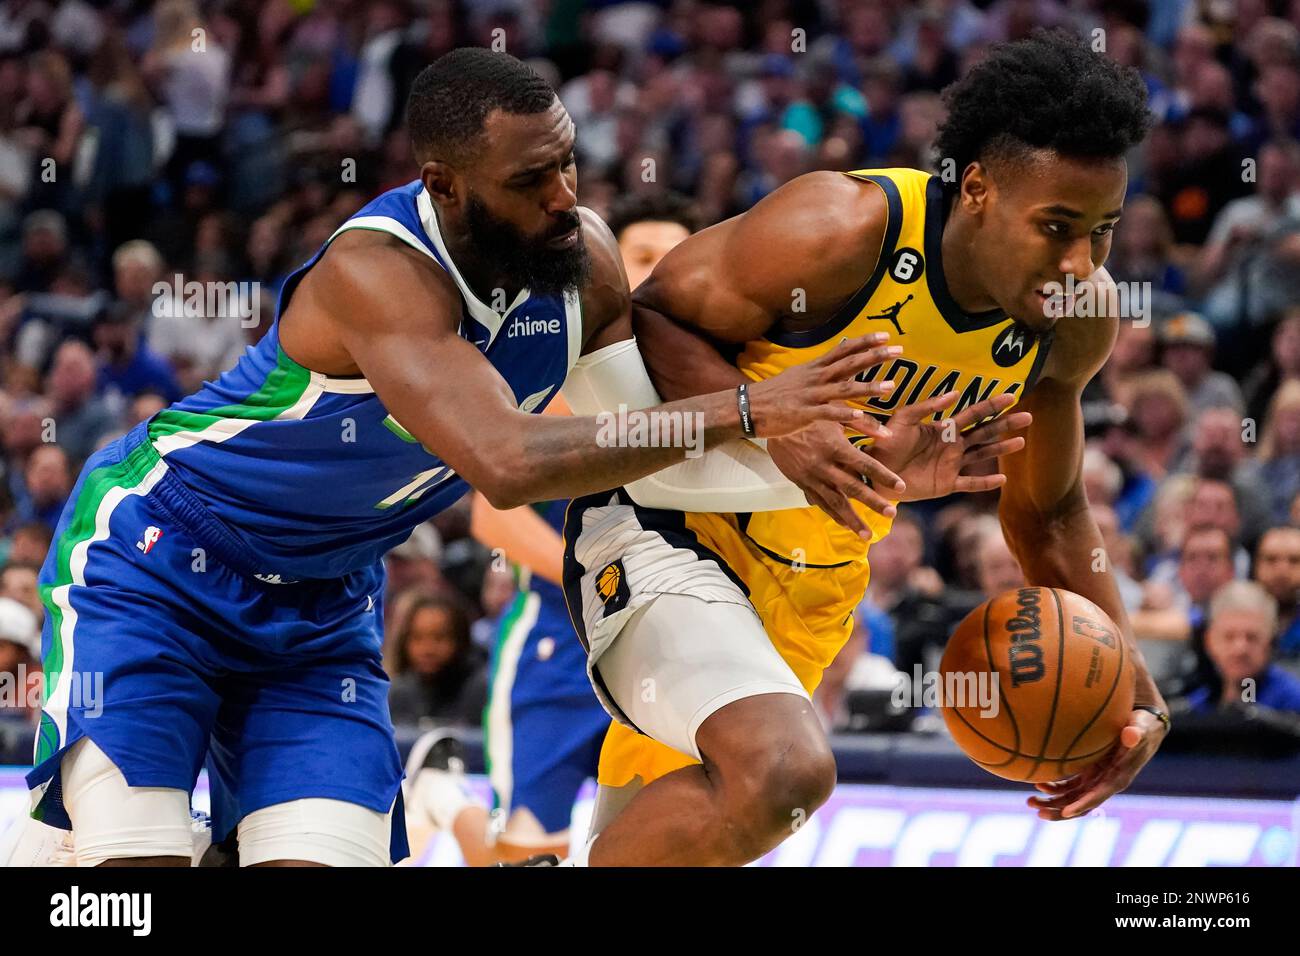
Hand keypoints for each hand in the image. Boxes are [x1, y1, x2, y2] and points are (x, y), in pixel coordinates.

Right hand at [744, 333, 902, 438]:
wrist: (746, 407)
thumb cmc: (772, 396)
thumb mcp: (795, 378)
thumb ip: (815, 372)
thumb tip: (831, 364)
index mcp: (814, 369)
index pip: (843, 350)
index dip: (864, 342)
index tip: (885, 336)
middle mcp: (815, 378)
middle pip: (849, 363)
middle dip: (874, 356)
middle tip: (898, 350)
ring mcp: (810, 395)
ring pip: (843, 388)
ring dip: (868, 386)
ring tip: (890, 387)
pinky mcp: (804, 414)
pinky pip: (828, 413)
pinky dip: (845, 413)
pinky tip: (860, 415)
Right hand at [768, 419, 906, 535]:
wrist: (773, 423)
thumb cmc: (809, 414)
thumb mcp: (835, 412)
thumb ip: (863, 424)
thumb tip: (888, 434)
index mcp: (835, 447)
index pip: (865, 465)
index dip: (884, 476)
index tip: (901, 487)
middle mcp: (824, 466)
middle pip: (853, 488)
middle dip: (873, 503)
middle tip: (892, 514)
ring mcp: (811, 477)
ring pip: (835, 503)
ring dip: (852, 520)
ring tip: (868, 534)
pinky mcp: (801, 483)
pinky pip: (819, 502)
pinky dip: (833, 515)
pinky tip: (845, 525)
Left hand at [867, 391, 1031, 501]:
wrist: (874, 472)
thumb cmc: (885, 444)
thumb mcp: (903, 420)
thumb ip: (926, 407)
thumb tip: (955, 394)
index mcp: (943, 428)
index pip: (972, 414)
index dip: (991, 406)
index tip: (1011, 396)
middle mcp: (952, 445)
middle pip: (985, 433)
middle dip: (1005, 425)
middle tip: (1028, 417)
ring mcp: (951, 465)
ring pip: (982, 455)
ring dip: (1001, 449)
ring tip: (1021, 442)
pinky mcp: (946, 484)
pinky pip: (969, 483)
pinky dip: (985, 482)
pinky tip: (1002, 480)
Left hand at [1026, 707, 1167, 819]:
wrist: (1143, 726)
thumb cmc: (1141, 726)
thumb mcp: (1140, 728)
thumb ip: (1135, 733)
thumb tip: (1131, 735)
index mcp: (1118, 778)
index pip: (1098, 796)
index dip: (1083, 805)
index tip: (1066, 812)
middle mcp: (1106, 783)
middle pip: (1081, 804)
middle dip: (1060, 811)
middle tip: (1037, 811)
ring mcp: (1096, 779)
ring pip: (1071, 798)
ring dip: (1052, 802)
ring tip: (1029, 802)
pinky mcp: (1089, 772)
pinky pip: (1069, 786)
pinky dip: (1054, 788)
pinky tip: (1038, 784)